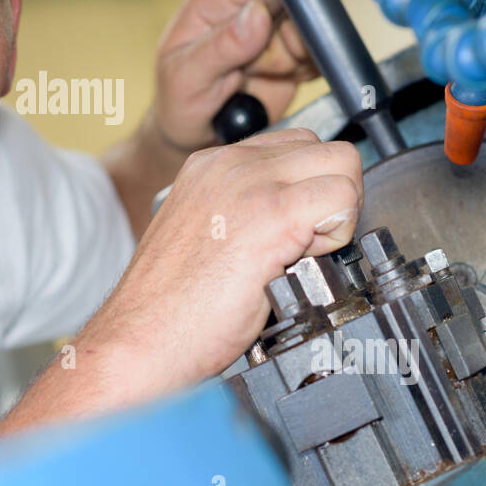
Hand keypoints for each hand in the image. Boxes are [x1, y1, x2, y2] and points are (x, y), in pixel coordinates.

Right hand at [82, 128, 361, 395]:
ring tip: (302, 255)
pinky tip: (302, 264)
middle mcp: (230, 164)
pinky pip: (343, 198)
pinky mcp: (273, 212)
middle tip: (307, 245)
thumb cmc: (168, 309)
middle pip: (325, 149)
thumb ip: (242, 213)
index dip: (308, 190)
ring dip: (338, 211)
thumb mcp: (202, 238)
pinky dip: (339, 234)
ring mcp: (251, 182)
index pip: (295, 146)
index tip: (296, 232)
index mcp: (211, 167)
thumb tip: (292, 220)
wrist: (142, 339)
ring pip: (343, 163)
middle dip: (331, 196)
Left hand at [153, 0, 319, 151]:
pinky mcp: (289, 46)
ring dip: (294, 58)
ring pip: (311, 28)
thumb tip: (257, 12)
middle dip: (290, 36)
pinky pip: (318, 51)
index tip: (282, 31)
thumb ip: (223, 46)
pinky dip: (304, 70)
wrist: (194, 131)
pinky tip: (275, 79)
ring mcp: (269, 23)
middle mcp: (244, 2)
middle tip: (262, 65)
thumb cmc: (178, 100)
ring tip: (260, 74)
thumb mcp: (188, 78)